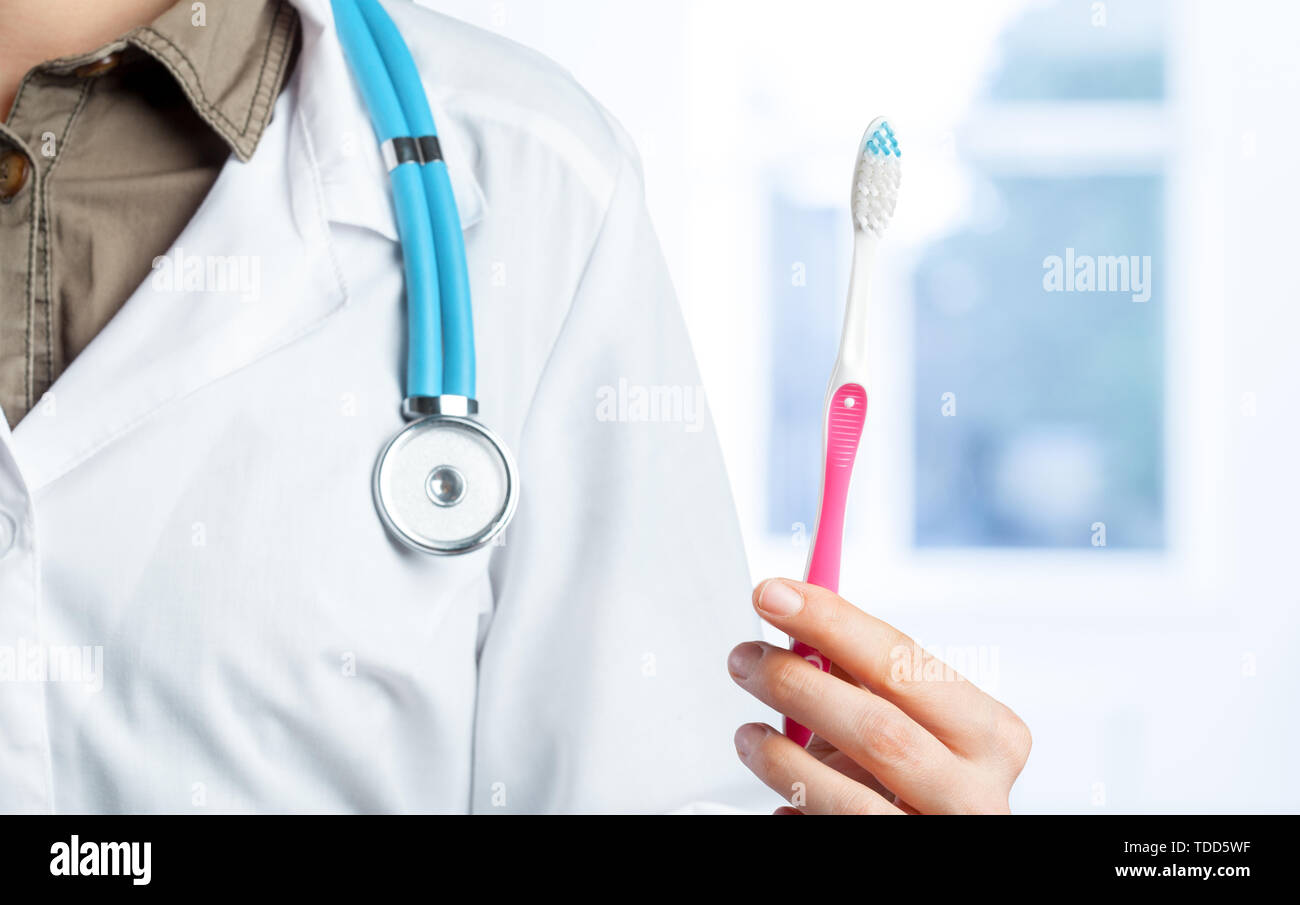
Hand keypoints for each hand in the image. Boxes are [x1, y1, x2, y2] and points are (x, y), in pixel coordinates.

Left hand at [727, 578, 1030, 813]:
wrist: (935, 833)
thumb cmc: (916, 777)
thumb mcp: (903, 719)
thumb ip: (861, 673)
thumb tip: (794, 612)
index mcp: (988, 733)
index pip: (904, 662)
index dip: (832, 622)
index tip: (774, 595)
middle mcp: (975, 789)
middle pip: (881, 730)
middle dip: (799, 686)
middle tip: (746, 660)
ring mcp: (939, 831)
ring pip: (849, 801)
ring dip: (783, 760)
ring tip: (748, 736)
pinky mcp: (901, 860)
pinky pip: (834, 835)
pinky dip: (795, 813)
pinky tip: (780, 801)